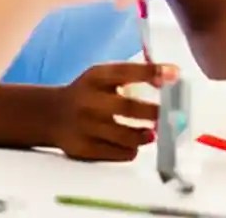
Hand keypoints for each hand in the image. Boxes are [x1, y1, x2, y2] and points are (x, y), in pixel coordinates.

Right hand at [49, 62, 177, 161]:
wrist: (50, 115)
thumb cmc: (87, 93)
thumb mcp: (101, 77)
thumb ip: (131, 75)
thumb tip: (170, 77)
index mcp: (95, 77)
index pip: (126, 71)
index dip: (152, 72)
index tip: (175, 74)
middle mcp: (88, 100)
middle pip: (127, 107)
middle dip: (153, 112)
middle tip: (170, 115)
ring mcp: (85, 126)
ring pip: (124, 136)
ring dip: (144, 136)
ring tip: (152, 133)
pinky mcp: (84, 148)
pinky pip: (117, 153)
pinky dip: (131, 149)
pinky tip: (134, 145)